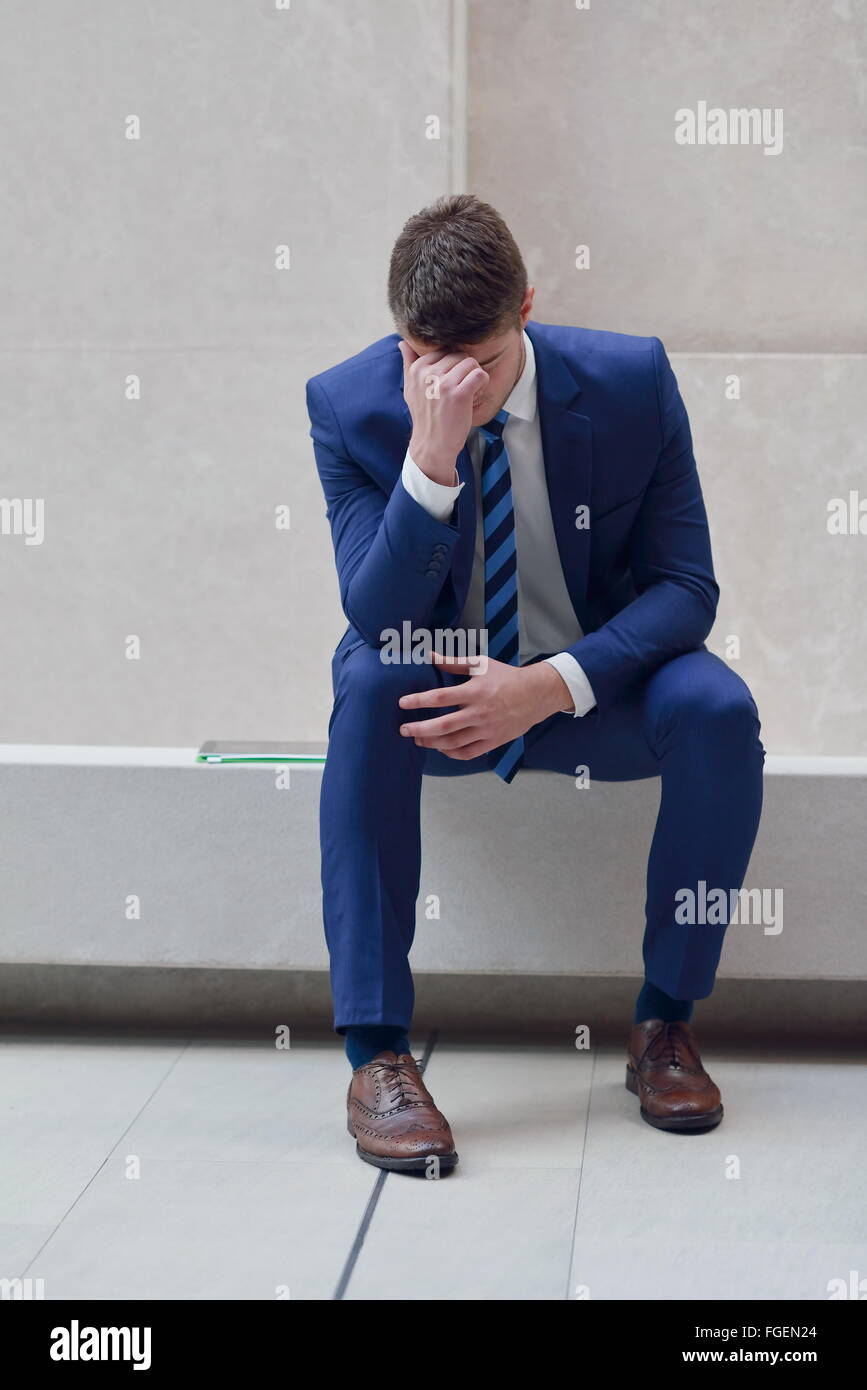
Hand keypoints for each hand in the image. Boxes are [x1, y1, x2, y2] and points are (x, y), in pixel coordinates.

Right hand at [398, 341, 488, 484]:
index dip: (452, 365)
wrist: (432, 445)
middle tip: (460, 389)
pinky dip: (482, 384)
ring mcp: (444, 384)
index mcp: (417, 369)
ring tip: (467, 393)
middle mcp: (428, 374)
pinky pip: (480, 375)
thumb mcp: (411, 389)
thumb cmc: (425, 417)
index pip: (444, 350)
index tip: (449, 382)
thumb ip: (408, 363)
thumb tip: (402, 343)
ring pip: (471, 363)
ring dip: (474, 377)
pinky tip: (474, 396)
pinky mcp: (459, 394)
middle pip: (459, 355)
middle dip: (464, 371)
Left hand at [398, 654, 572, 758]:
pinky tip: (441, 748)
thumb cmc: (506, 677)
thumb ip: (454, 663)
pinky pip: (468, 753)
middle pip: (443, 726)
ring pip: (453, 743)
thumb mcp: (481, 665)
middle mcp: (480, 712)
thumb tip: (430, 656)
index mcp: (475, 691)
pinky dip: (452, 753)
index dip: (418, 701)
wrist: (536, 695)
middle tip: (403, 729)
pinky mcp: (493, 741)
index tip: (402, 703)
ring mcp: (487, 729)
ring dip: (432, 743)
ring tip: (418, 739)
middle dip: (419, 729)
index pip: (440, 697)